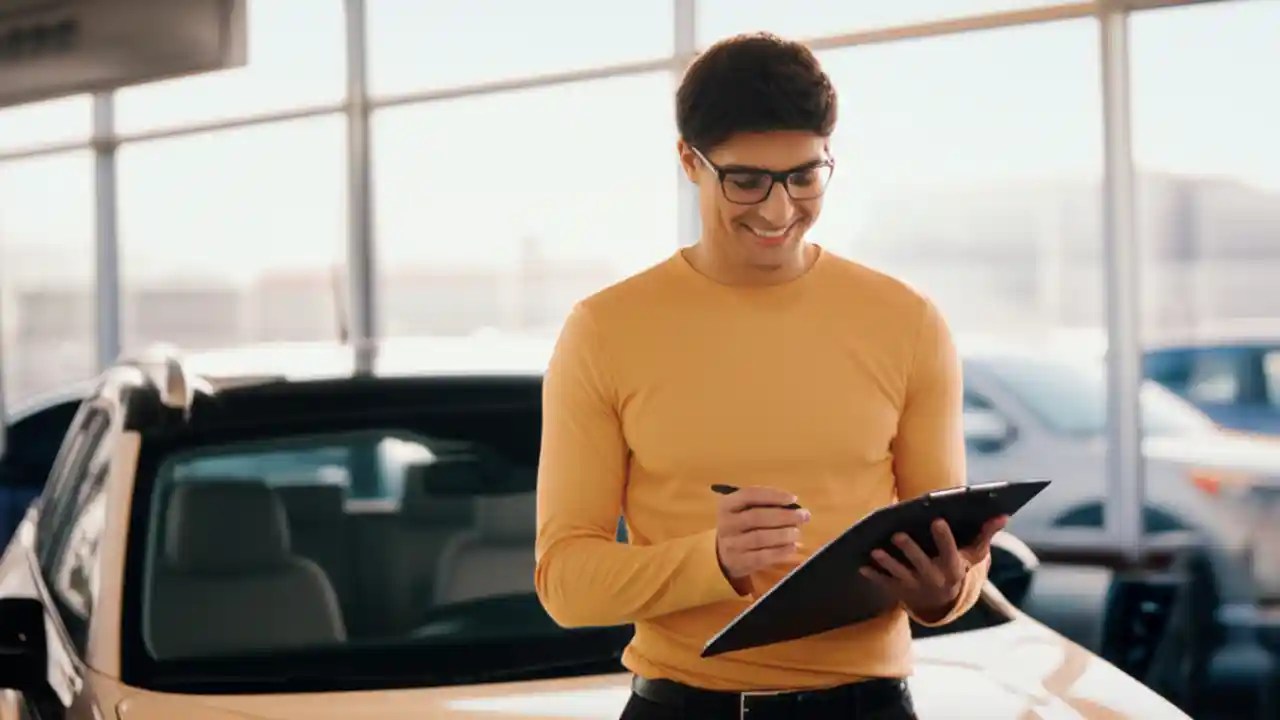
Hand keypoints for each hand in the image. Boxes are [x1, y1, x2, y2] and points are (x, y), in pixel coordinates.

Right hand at [715, 486, 810, 594]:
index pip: (750, 495)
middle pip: (756, 517)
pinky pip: (762, 556)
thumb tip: (795, 508)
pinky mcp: (739, 562)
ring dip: (783, 534)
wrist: (722, 554)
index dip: (773, 496)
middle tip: (803, 516)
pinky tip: (792, 547)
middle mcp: (727, 523)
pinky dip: (780, 551)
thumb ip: (765, 505)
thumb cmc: (741, 526)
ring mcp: (731, 544)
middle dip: (784, 516)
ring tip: (797, 532)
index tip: (793, 498)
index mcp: (728, 504)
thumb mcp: (744, 510)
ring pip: (760, 537)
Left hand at [859, 515, 1007, 621]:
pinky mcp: (899, 591)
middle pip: (922, 564)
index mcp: (954, 569)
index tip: (937, 520)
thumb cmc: (957, 566)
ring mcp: (916, 587)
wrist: (941, 602)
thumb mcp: (973, 554)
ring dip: (888, 563)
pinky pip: (885, 584)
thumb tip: (1003, 515)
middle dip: (910, 550)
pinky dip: (873, 576)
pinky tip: (861, 566)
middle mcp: (935, 580)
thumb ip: (985, 534)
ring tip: (875, 551)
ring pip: (901, 575)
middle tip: (898, 534)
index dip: (944, 538)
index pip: (950, 552)